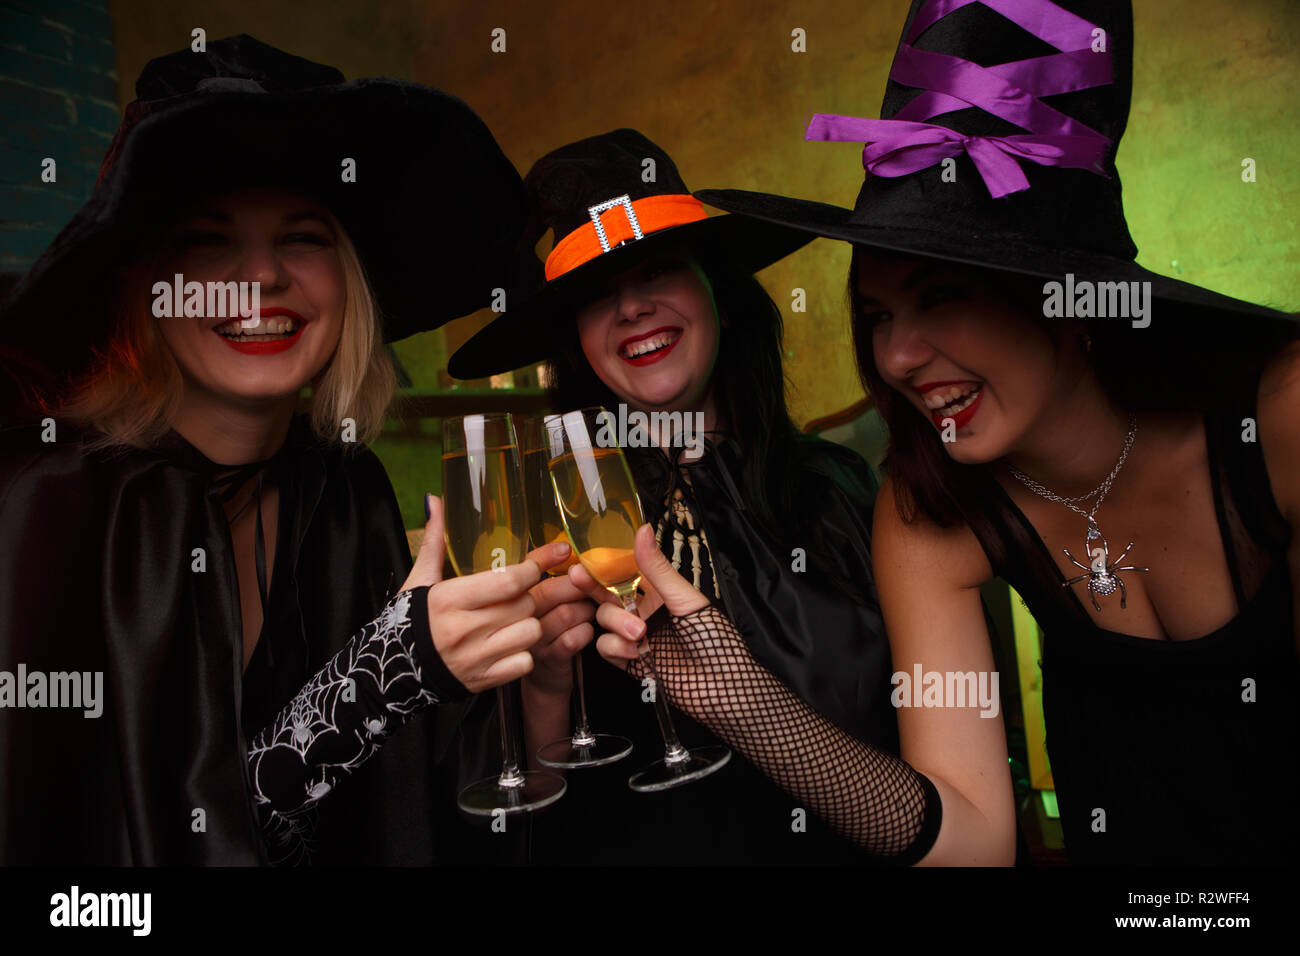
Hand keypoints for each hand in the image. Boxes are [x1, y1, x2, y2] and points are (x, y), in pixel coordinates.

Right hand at [404, 493, 573, 692]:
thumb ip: (435, 540)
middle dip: (530, 594)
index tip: (558, 551)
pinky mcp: (483, 680)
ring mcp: (475, 658)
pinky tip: (508, 645)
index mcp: (448, 598)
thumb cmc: (410, 619)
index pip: (508, 580)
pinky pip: (525, 662)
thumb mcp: (419, 579)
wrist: (392, 672)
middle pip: (525, 604)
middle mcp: (463, 629)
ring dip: (529, 623)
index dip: (536, 565)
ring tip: (513, 619)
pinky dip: (523, 653)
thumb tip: (436, 500)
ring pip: (531, 632)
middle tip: (522, 592)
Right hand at [523, 562, 596, 696]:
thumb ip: (548, 576)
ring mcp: (531, 639)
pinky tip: (585, 632)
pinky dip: (585, 632)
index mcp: (514, 596)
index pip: (526, 569)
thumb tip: (566, 548)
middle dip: (579, 586)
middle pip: (549, 590)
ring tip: (588, 613)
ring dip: (585, 611)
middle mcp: (517, 617)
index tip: (566, 549)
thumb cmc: (548, 631)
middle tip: (592, 588)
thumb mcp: (543, 602)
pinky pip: (572, 638)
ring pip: (566, 613)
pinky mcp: (547, 659)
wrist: (543, 679)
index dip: (546, 556)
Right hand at [568, 524, 708, 670]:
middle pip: (607, 593)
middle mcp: (644, 611)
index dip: (606, 563)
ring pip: (605, 619)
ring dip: (617, 623)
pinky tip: (637, 652)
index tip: (587, 556)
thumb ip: (657, 568)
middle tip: (578, 576)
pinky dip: (616, 647)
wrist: (721, 687)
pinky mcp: (629, 661)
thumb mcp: (685, 598)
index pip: (626, 571)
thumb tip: (643, 530)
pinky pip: (605, 648)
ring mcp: (635, 636)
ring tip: (640, 633)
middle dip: (593, 586)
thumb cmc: (715, 639)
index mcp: (660, 591)